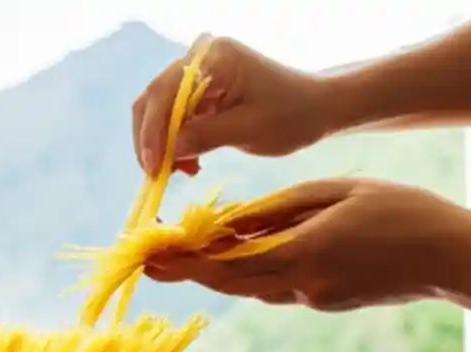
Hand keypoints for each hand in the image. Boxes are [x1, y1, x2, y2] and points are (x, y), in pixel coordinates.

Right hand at [132, 36, 334, 175]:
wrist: (317, 109)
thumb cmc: (291, 116)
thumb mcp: (248, 129)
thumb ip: (204, 137)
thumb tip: (168, 152)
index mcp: (214, 58)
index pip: (166, 93)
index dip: (153, 131)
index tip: (153, 166)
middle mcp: (200, 58)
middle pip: (154, 99)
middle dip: (153, 140)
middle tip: (160, 174)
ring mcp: (199, 72)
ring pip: (159, 109)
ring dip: (163, 144)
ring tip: (182, 170)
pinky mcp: (201, 88)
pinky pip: (174, 115)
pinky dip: (175, 142)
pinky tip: (189, 162)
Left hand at [143, 179, 468, 310]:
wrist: (450, 255)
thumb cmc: (397, 210)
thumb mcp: (331, 194)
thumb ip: (275, 211)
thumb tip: (226, 223)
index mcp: (301, 255)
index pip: (226, 267)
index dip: (183, 265)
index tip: (150, 259)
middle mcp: (300, 286)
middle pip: (229, 283)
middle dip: (189, 269)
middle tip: (153, 257)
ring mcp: (313, 300)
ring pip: (251, 286)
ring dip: (221, 268)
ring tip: (192, 244)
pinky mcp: (324, 303)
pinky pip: (277, 286)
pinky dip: (256, 269)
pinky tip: (246, 249)